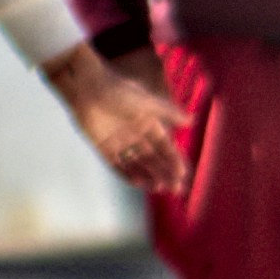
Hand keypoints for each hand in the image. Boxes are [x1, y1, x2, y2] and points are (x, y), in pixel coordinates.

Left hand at [49, 48, 182, 189]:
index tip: (183, 174)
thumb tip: (192, 121)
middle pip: (153, 158)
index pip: (165, 146)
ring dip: (149, 176)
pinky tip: (139, 183)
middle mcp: (135, 135)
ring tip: (160, 188)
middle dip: (165, 173)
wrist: (88, 89)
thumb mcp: (148, 102)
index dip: (174, 160)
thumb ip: (169, 112)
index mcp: (148, 123)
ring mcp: (119, 142)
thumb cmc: (119, 91)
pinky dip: (127, 174)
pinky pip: (117, 165)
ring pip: (137, 164)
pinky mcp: (102, 147)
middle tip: (176, 188)